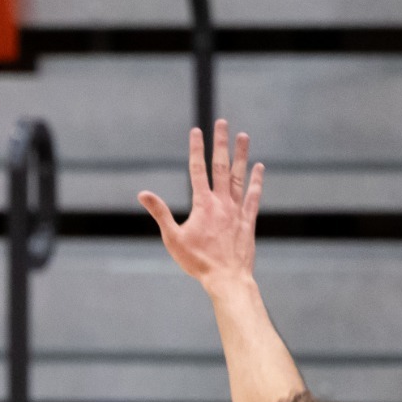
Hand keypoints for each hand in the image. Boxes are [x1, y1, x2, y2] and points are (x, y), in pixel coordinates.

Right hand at [139, 119, 264, 294]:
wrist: (227, 278)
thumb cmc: (197, 261)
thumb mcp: (172, 238)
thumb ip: (160, 212)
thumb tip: (143, 194)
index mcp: (203, 204)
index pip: (198, 169)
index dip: (196, 149)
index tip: (197, 131)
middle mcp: (222, 202)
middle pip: (221, 166)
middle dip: (221, 143)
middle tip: (223, 123)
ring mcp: (237, 210)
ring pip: (240, 176)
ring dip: (241, 155)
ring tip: (243, 136)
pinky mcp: (248, 220)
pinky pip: (253, 196)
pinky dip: (256, 180)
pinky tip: (259, 167)